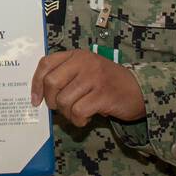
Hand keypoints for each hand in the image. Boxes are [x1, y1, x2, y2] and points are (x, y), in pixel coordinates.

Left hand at [30, 49, 146, 126]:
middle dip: (52, 101)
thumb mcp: (86, 70)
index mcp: (77, 55)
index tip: (36, 100)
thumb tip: (40, 95)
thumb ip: (65, 76)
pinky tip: (87, 118)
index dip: (36, 83)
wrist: (139, 90)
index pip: (46, 64)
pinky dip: (79, 120)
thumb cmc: (107, 83)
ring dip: (67, 114)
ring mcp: (94, 78)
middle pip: (52, 83)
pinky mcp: (103, 95)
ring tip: (78, 113)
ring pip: (64, 100)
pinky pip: (78, 112)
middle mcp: (85, 63)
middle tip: (61, 108)